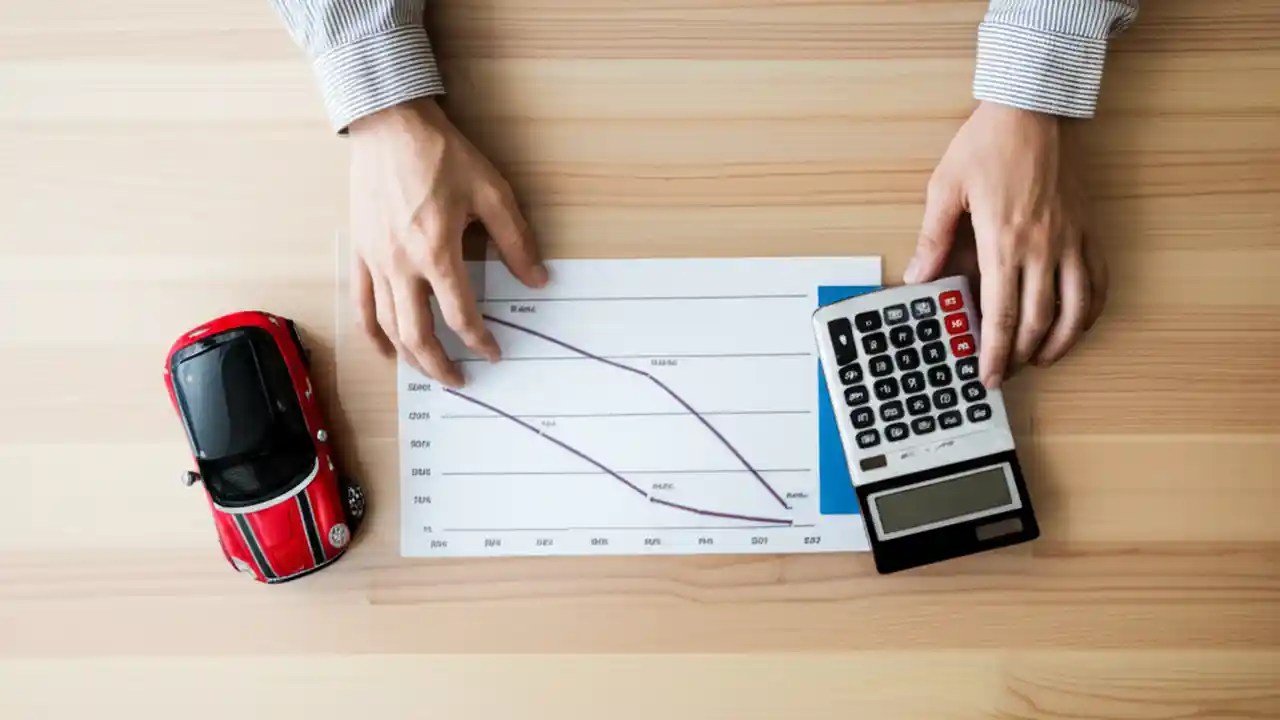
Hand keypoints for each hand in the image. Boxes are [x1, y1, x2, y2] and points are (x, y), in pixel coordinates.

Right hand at [348, 98, 546, 386]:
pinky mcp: (361, 252)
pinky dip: (372, 333)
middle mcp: (402, 265)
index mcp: (437, 253)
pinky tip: (386, 350)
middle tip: (460, 379)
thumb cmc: (441, 155)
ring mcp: (376, 261)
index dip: (480, 341)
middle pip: (417, 335)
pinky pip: (362, 303)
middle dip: (440, 365)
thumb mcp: (491, 193)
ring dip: (409, 356)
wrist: (390, 125)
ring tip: (429, 370)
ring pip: (387, 326)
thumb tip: (537, 278)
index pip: (460, 316)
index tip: (493, 352)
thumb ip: (516, 241)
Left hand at [905, 101, 1107, 387]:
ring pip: (1076, 309)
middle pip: (1037, 321)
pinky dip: (1090, 310)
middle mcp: (1042, 247)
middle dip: (1020, 355)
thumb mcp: (945, 189)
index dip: (994, 352)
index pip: (1000, 314)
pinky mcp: (1087, 229)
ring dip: (1061, 343)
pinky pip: (1097, 280)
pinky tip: (1078, 324)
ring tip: (1041, 360)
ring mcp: (1069, 240)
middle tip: (1004, 374)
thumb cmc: (986, 144)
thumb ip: (933, 239)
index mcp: (1003, 242)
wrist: (1032, 108)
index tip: (987, 376)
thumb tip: (919, 279)